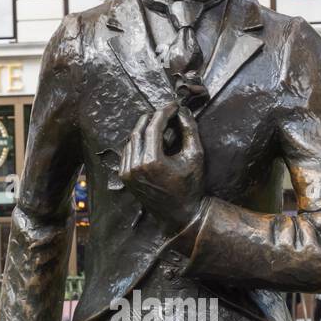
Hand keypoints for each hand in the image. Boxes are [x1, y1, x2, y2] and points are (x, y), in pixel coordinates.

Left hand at [119, 100, 204, 234]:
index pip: (154, 126)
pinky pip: (127, 152)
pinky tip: (149, 139)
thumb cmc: (191, 186)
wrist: (181, 214)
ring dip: (144, 128)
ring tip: (160, 124)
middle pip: (139, 130)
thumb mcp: (195, 156)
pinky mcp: (125, 178)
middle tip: (166, 112)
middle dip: (153, 117)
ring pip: (131, 140)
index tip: (174, 106)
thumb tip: (182, 111)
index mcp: (152, 161)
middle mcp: (135, 167)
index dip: (165, 112)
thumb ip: (189, 130)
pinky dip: (137, 142)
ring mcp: (127, 173)